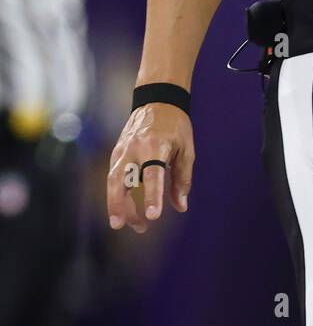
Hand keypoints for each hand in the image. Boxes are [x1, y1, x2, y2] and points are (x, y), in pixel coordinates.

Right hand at [106, 103, 194, 232]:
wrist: (157, 100)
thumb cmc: (176, 126)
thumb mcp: (186, 150)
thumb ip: (182, 179)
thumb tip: (181, 207)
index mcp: (157, 145)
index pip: (153, 174)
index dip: (153, 196)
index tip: (153, 216)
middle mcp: (136, 148)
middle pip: (122, 179)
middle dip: (120, 204)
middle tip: (123, 225)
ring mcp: (123, 149)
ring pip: (113, 180)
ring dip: (115, 203)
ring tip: (122, 223)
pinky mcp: (117, 151)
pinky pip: (113, 175)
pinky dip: (116, 192)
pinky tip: (123, 207)